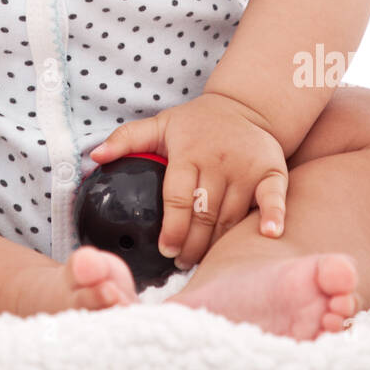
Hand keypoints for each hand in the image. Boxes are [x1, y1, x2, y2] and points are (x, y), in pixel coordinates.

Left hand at [88, 93, 288, 270]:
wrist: (244, 107)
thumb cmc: (196, 124)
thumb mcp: (159, 125)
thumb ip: (127, 140)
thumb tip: (96, 157)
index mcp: (189, 152)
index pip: (178, 198)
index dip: (172, 229)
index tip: (165, 250)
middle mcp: (218, 161)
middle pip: (204, 214)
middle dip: (191, 244)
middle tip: (180, 262)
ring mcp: (246, 168)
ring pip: (231, 217)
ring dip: (217, 244)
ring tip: (202, 261)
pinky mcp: (271, 172)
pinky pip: (273, 197)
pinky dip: (273, 217)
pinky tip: (268, 234)